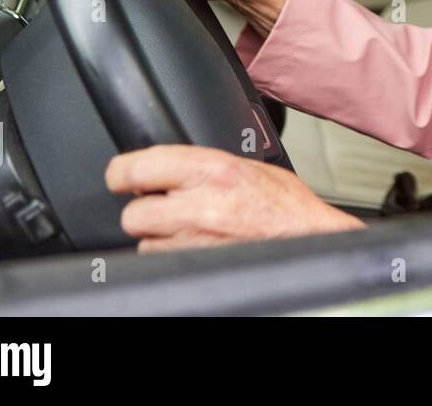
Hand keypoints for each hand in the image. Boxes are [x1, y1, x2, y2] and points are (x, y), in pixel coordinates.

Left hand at [106, 145, 365, 252]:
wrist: (310, 240)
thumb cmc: (287, 206)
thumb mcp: (247, 165)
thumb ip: (203, 165)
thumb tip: (167, 165)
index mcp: (213, 169)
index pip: (137, 167)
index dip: (122, 173)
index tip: (121, 176)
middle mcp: (200, 205)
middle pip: (133, 212)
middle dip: (143, 210)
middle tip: (159, 206)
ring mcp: (197, 242)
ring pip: (146, 242)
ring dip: (160, 236)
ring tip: (188, 228)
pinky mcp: (197, 266)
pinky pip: (165, 261)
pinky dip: (174, 254)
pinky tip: (196, 245)